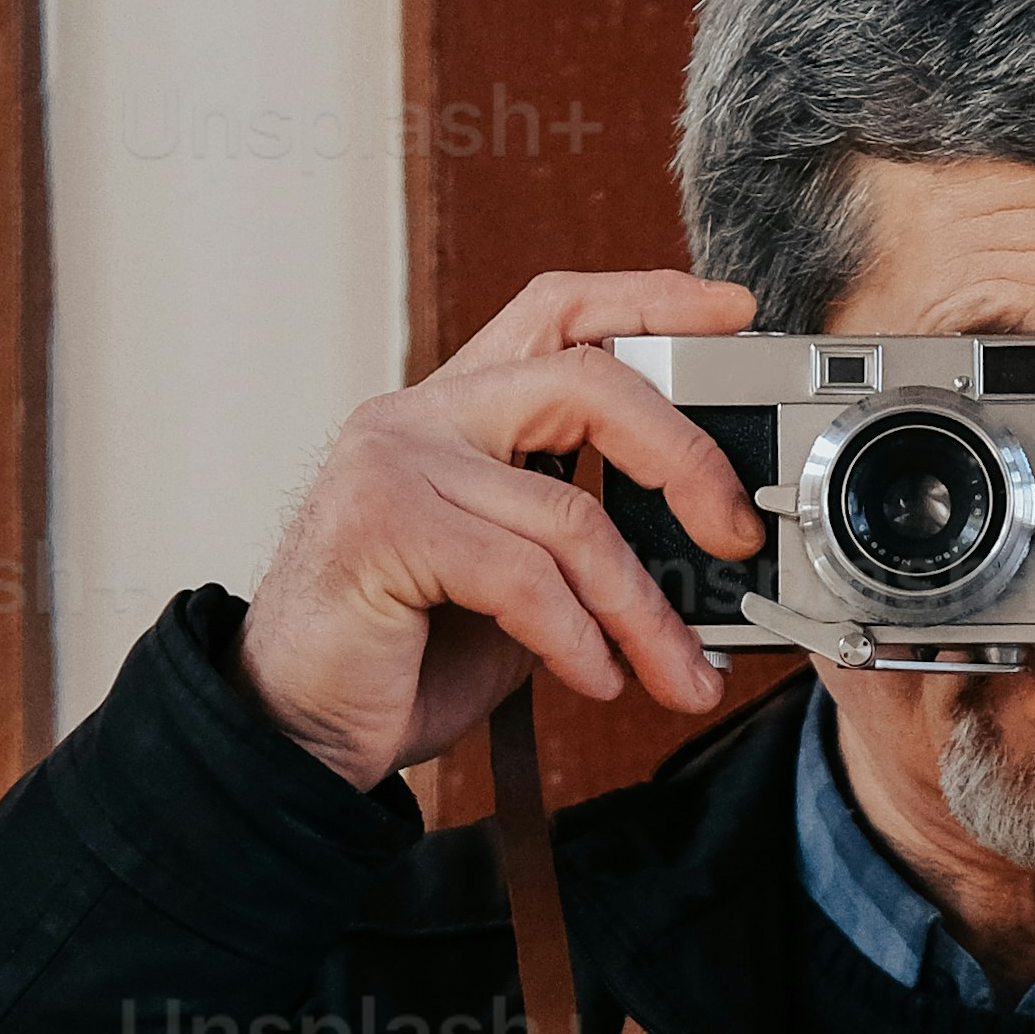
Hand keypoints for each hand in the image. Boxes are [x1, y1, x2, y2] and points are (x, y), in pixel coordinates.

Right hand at [237, 270, 764, 792]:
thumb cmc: (405, 658)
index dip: (649, 300)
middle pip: (587, 384)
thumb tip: (702, 547)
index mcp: (454, 410)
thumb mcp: (515, 581)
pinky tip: (597, 679)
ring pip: (570, 515)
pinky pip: (523, 578)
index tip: (732, 313)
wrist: (295, 733)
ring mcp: (393, 463)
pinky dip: (579, 640)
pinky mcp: (381, 528)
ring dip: (642, 613)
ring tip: (680, 674)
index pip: (558, 312)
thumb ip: (580, 537)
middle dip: (685, 461)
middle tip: (739, 537)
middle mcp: (418, 415)